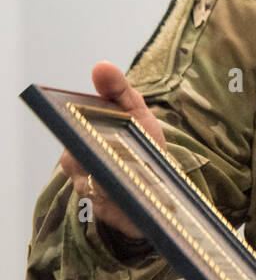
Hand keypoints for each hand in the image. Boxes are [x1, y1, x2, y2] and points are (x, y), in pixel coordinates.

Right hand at [60, 62, 167, 237]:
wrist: (161, 183)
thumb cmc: (142, 144)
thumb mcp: (135, 114)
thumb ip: (119, 91)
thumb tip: (101, 65)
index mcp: (80, 139)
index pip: (71, 133)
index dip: (81, 129)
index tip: (97, 124)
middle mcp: (78, 167)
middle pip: (77, 161)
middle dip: (99, 154)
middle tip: (120, 149)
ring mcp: (91, 192)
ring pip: (93, 184)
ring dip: (114, 178)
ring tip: (135, 173)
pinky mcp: (107, 214)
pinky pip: (111, 207)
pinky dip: (126, 199)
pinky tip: (141, 193)